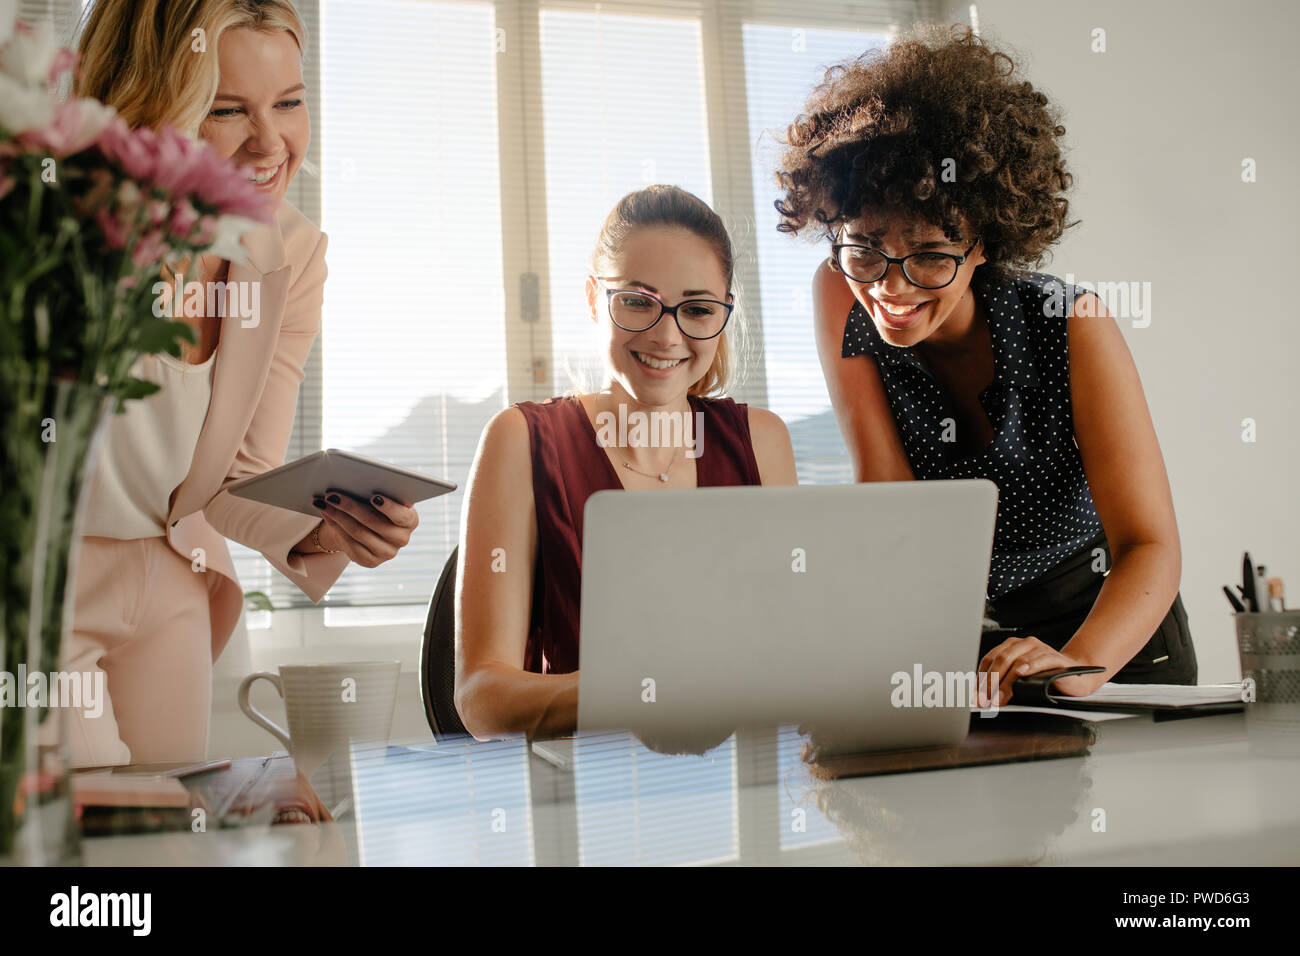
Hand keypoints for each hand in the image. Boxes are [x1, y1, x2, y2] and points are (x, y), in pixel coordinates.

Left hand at [311, 490, 417, 567]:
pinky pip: (350, 544)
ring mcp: (386, 553)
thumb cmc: (378, 506)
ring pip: (358, 532)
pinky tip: (325, 515)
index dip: (389, 507)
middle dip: (351, 507)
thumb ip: (382, 490)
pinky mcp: (370, 561)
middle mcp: (402, 539)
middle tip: (332, 494)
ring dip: (337, 516)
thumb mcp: (384, 497)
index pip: (402, 516)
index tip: (374, 496)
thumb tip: (360, 481)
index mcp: (410, 520)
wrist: (370, 529)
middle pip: (374, 523)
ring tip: (323, 502)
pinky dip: (335, 527)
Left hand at [976, 635, 1105, 706]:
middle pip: (1000, 660)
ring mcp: (1040, 648)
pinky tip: (1022, 674)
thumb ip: (1003, 683)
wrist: (1074, 679)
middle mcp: (1024, 644)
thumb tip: (982, 698)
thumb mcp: (1019, 681)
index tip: (975, 696)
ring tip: (1000, 697)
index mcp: (1011, 647)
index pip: (989, 660)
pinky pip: (1040, 659)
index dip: (980, 678)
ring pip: (1017, 661)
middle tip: (986, 700)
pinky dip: (1030, 666)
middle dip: (990, 683)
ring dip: (1006, 682)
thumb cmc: (1044, 679)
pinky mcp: (1055, 657)